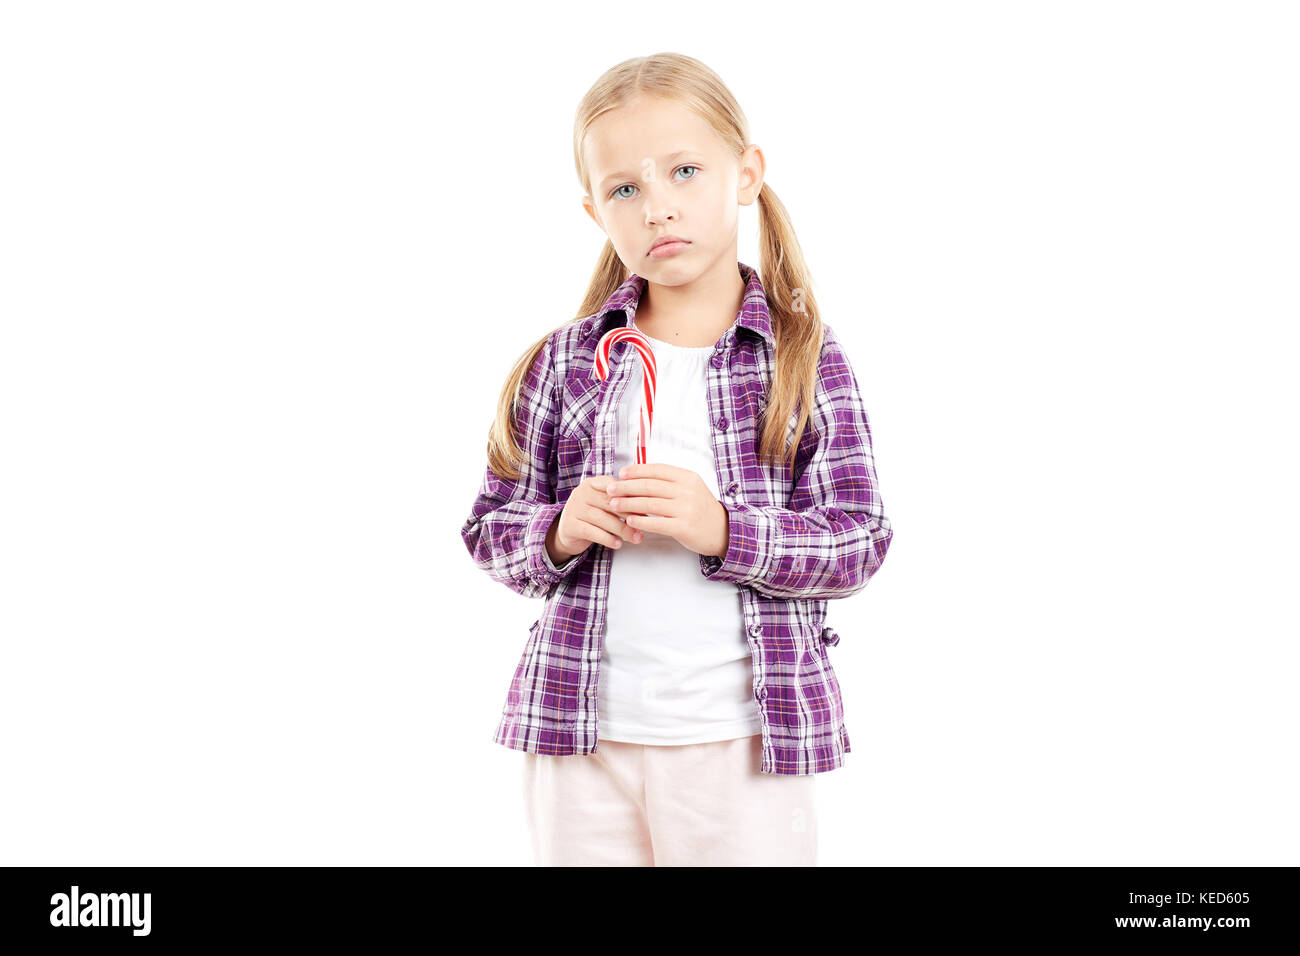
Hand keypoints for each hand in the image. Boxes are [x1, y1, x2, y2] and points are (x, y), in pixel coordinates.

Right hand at [550, 474, 644, 560]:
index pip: (613, 486)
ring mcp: (574, 508)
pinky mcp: (570, 525)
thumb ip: (620, 502)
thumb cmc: (592, 515)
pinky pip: (591, 532)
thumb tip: (644, 509)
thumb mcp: (604, 504)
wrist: (568, 531)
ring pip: (602, 518)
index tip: (645, 508)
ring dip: (621, 529)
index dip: (630, 497)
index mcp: (593, 483)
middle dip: (629, 515)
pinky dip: (607, 538)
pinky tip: (618, 544)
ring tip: (635, 538)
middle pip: (609, 502)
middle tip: (644, 525)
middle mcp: (582, 492)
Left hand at [603, 463, 729, 558]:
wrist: (723, 531)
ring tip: (614, 504)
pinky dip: (640, 521)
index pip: (657, 470)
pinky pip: (656, 523)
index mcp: (688, 478)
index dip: (637, 470)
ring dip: (628, 503)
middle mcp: (688, 491)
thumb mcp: (691, 488)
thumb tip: (640, 475)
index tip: (621, 473)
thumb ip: (670, 481)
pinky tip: (629, 520)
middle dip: (626, 487)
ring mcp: (686, 509)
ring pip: (649, 504)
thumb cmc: (701, 509)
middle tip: (611, 489)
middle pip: (650, 486)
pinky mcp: (684, 527)